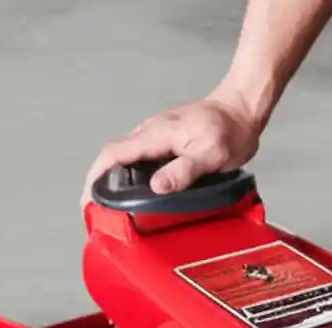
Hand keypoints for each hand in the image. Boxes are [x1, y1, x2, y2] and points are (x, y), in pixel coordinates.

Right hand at [80, 92, 261, 206]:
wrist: (243, 109)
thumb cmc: (231, 131)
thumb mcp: (211, 155)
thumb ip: (184, 170)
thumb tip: (156, 186)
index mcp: (156, 135)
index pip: (113, 154)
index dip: (95, 177)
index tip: (88, 201)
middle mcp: (150, 132)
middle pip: (114, 157)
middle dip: (101, 184)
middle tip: (100, 213)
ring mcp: (157, 134)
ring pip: (127, 158)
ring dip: (116, 180)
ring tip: (116, 209)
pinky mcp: (166, 139)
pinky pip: (142, 157)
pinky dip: (134, 175)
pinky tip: (142, 193)